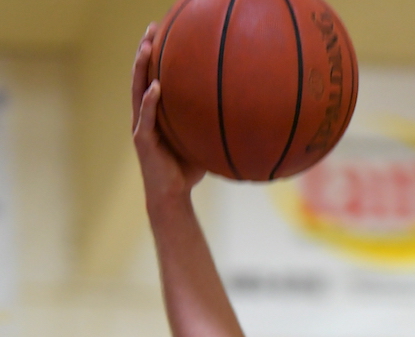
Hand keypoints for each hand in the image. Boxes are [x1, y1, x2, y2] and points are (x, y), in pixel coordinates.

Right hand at [132, 24, 204, 204]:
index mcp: (156, 113)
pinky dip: (150, 101)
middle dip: (144, 51)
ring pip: (137, 90)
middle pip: (141, 76)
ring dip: (140, 68)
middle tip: (151, 27)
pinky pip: (146, 117)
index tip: (164, 32)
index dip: (157, 56)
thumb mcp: (202, 142)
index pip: (153, 77)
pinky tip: (156, 87)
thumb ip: (212, 126)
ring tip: (147, 47)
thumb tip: (243, 114)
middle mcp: (144, 115)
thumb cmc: (188, 170)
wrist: (173, 196)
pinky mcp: (143, 140)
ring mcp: (141, 126)